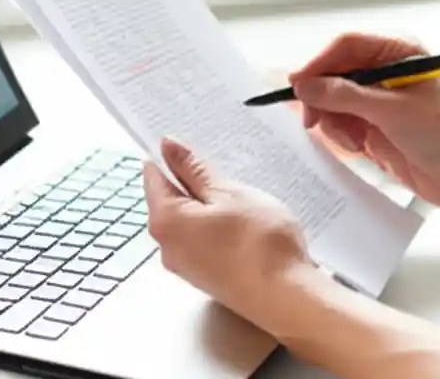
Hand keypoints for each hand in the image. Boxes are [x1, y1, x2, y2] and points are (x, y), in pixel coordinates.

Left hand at [143, 139, 313, 330]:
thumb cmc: (260, 243)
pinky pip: (201, 240)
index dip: (169, 155)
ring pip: (187, 220)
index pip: (153, 175)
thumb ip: (195, 169)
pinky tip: (243, 223)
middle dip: (192, 181)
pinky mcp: (204, 276)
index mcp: (165, 220)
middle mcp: (166, 246)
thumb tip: (168, 147)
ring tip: (241, 198)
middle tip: (225, 170)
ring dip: (208, 204)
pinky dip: (216, 226)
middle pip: (169, 199)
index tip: (188, 143)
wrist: (287, 297)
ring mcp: (185, 265)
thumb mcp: (229, 193)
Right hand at [290, 33, 439, 207]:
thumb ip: (344, 96)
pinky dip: (342, 136)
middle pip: (335, 74)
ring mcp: (378, 100)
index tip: (297, 85)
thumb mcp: (389, 111)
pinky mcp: (374, 126)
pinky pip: (342, 124)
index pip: (347, 46)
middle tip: (311, 120)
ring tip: (353, 139)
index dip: (320, 64)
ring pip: (333, 101)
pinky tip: (359, 147)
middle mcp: (385, 71)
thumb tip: (304, 87)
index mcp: (397, 53)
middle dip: (323, 98)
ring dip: (334, 121)